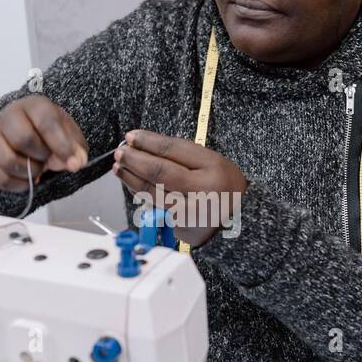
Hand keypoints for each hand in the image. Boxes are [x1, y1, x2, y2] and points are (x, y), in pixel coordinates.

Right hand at [0, 96, 88, 191]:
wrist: (30, 132)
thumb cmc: (50, 132)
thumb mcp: (70, 134)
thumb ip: (76, 148)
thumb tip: (75, 163)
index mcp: (33, 106)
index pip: (45, 121)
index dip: (61, 145)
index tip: (72, 161)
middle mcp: (9, 118)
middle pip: (22, 139)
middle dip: (41, 155)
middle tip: (49, 158)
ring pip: (7, 160)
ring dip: (30, 171)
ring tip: (39, 168)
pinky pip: (1, 178)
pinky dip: (20, 184)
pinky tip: (31, 179)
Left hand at [114, 130, 247, 247]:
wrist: (241, 220)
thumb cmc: (224, 187)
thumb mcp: (213, 163)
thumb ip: (182, 156)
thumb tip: (144, 147)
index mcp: (214, 166)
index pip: (172, 149)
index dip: (147, 142)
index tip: (132, 136)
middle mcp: (204, 188)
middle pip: (160, 171)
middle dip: (135, 160)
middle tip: (121, 152)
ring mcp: (192, 210)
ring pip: (153, 192)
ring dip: (131, 178)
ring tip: (120, 167)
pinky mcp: (183, 225)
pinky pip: (155, 206)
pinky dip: (140, 194)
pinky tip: (131, 184)